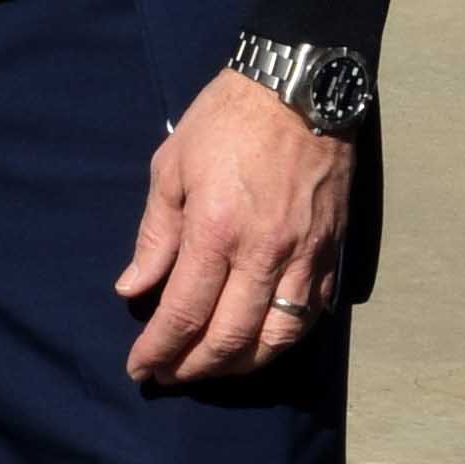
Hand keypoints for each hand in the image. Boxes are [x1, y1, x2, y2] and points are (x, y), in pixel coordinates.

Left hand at [118, 69, 356, 388]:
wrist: (300, 87)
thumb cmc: (226, 120)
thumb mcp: (172, 166)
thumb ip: (154, 234)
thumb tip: (133, 288)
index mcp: (215, 231)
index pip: (184, 314)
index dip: (159, 351)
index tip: (140, 369)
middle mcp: (263, 253)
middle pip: (229, 338)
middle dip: (194, 369)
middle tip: (170, 376)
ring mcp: (303, 256)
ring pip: (276, 338)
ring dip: (241, 365)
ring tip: (214, 366)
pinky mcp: (330, 252)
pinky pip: (309, 314)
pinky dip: (282, 339)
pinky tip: (259, 341)